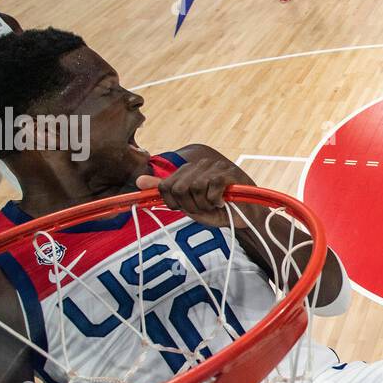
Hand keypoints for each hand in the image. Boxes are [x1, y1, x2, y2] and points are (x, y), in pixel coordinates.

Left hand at [135, 155, 252, 227]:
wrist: (245, 218)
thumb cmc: (217, 211)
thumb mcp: (188, 205)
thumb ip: (165, 192)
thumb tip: (138, 181)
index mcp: (188, 171)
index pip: (166, 185)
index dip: (173, 202)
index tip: (186, 208)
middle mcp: (200, 165)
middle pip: (178, 188)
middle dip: (189, 205)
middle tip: (203, 208)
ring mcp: (215, 167)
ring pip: (194, 188)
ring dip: (204, 204)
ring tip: (214, 205)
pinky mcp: (228, 174)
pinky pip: (211, 188)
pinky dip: (215, 201)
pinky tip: (223, 202)